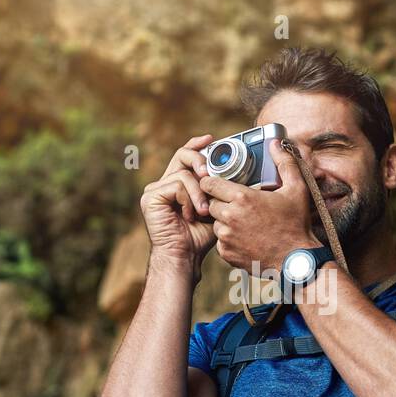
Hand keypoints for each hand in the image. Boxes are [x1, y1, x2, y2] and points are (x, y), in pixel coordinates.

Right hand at [140, 134, 217, 276]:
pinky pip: (176, 184)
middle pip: (182, 155)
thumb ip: (221, 191)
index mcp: (178, 185)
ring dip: (199, 192)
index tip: (211, 139)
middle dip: (200, 160)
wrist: (184, 257)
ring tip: (204, 211)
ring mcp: (154, 190)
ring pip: (184, 173)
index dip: (197, 145)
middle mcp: (164, 184)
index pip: (185, 156)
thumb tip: (245, 175)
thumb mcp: (216, 208)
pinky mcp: (150, 196)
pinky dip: (189, 199)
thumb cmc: (200, 238)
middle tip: (209, 174)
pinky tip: (191, 215)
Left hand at [201, 138, 321, 272]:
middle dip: (220, 201)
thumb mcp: (297, 190)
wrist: (295, 260)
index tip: (219, 183)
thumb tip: (276, 143)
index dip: (212, 181)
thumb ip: (285, 163)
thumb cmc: (296, 224)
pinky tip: (245, 237)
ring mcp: (226, 237)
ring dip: (224, 220)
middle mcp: (229, 216)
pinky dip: (228, 239)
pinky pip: (220, 241)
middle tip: (238, 204)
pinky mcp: (226, 253)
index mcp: (242, 198)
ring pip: (215, 222)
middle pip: (210, 202)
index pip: (208, 182)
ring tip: (244, 221)